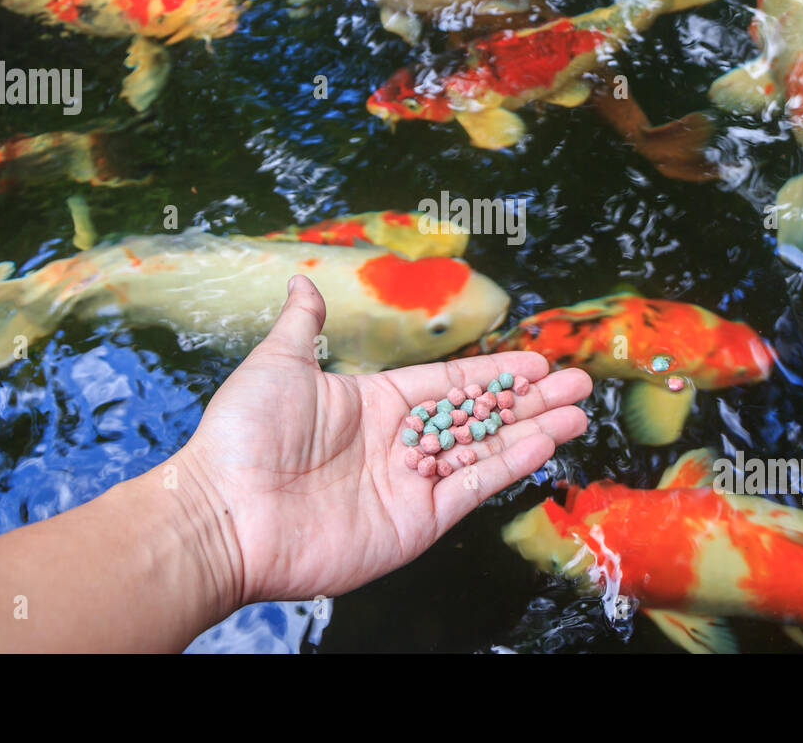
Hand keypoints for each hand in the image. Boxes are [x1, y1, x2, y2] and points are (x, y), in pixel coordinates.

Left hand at [174, 275, 592, 605]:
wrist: (225, 513)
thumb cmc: (244, 434)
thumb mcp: (278, 363)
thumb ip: (303, 325)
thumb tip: (300, 280)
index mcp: (374, 404)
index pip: (450, 385)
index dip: (495, 374)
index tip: (538, 362)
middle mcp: (399, 444)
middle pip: (479, 418)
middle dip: (529, 401)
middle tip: (577, 386)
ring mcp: (409, 484)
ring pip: (485, 452)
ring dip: (532, 433)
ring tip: (577, 415)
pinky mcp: (414, 522)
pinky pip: (471, 489)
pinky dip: (508, 467)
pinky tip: (543, 445)